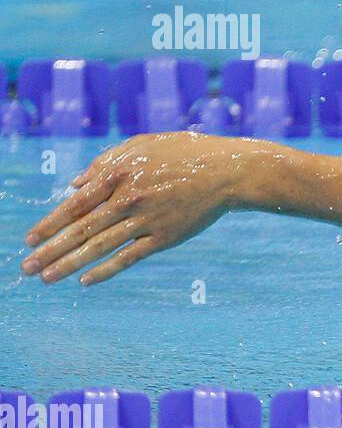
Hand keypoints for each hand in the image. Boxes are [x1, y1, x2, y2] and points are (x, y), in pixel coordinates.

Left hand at [22, 132, 250, 285]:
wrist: (228, 172)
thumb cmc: (185, 154)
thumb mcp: (142, 145)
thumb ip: (105, 162)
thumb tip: (74, 185)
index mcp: (119, 174)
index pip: (75, 205)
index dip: (50, 224)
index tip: (30, 240)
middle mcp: (128, 198)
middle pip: (81, 229)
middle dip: (50, 250)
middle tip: (27, 268)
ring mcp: (147, 219)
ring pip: (100, 246)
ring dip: (69, 264)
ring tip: (46, 278)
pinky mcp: (165, 236)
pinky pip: (129, 256)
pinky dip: (106, 270)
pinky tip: (86, 281)